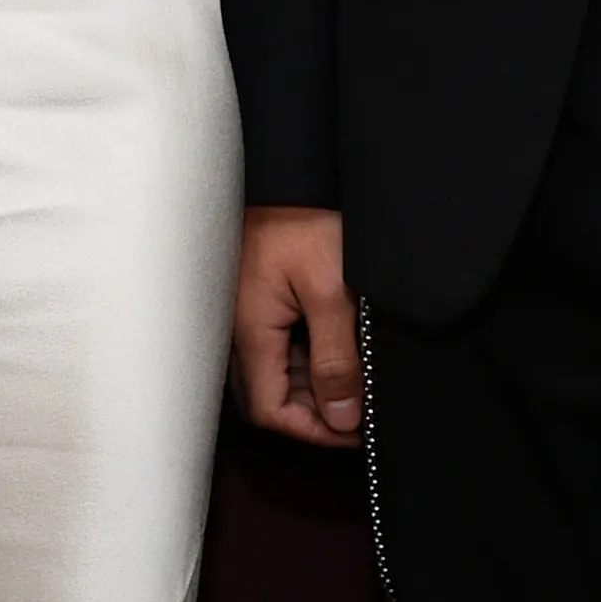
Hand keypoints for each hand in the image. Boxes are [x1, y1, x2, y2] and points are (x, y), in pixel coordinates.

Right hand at [235, 202, 362, 446]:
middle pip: (268, 397)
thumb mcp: (333, 291)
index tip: (355, 430)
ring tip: (357, 377)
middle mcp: (238, 329)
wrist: (288, 170)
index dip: (314, 432)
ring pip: (274, 373)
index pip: (270, 411)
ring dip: (313, 385)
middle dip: (316, 413)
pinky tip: (338, 346)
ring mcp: (245, 313)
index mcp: (250, 331)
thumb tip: (341, 418)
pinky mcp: (256, 298)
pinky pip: (276, 345)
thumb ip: (336, 359)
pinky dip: (307, 358)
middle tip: (362, 408)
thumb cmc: (305, 220)